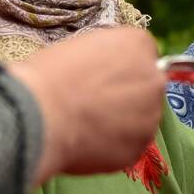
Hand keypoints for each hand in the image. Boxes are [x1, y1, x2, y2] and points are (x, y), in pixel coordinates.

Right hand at [9, 27, 164, 182]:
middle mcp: (154, 79)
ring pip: (141, 118)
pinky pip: (128, 145)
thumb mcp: (82, 45)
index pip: (140, 53)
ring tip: (88, 124)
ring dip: (123, 121)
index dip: (119, 66)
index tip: (100, 75)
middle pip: (147, 86)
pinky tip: (87, 142)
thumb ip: (108, 57)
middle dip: (127, 94)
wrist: (39, 116)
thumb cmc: (50, 76)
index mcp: (138, 44)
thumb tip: (110, 73)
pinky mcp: (138, 149)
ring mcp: (150, 117)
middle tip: (94, 102)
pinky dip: (113, 145)